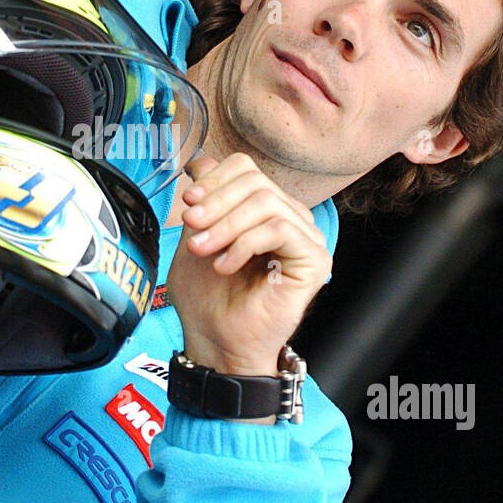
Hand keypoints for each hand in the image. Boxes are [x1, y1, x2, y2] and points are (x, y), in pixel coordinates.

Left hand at [167, 153, 331, 377]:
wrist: (217, 341)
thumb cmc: (208, 296)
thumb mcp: (198, 235)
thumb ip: (206, 199)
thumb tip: (201, 161)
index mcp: (265, 209)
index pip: (245, 168)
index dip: (214, 179)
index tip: (188, 202)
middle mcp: (291, 218)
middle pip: (255, 182)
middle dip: (216, 202)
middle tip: (190, 226)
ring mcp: (306, 238)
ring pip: (266, 203)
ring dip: (225, 225)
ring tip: (202, 250)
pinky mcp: (314, 259)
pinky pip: (279, 229)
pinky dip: (244, 244)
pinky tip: (225, 265)